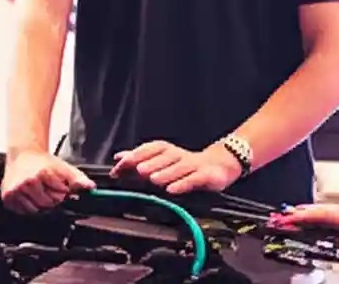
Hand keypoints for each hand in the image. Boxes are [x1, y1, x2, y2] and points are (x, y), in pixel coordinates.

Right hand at [1, 149, 93, 213]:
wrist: (24, 154)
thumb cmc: (43, 161)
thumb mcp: (63, 167)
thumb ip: (78, 178)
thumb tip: (90, 187)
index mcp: (43, 174)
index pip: (59, 196)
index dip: (62, 192)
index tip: (60, 187)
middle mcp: (28, 182)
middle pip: (47, 204)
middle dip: (52, 199)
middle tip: (49, 190)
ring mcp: (16, 190)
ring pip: (34, 209)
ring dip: (40, 204)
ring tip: (40, 192)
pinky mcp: (8, 196)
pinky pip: (22, 211)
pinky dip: (27, 206)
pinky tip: (30, 196)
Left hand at [109, 140, 242, 194]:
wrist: (220, 165)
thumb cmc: (186, 166)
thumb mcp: (164, 161)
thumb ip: (141, 160)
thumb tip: (118, 157)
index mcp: (169, 151)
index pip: (152, 148)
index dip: (137, 154)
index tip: (121, 164)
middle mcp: (181, 156)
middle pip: (166, 156)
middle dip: (151, 162)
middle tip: (138, 170)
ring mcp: (195, 165)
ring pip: (180, 166)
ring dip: (166, 172)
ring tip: (153, 179)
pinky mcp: (208, 176)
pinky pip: (195, 179)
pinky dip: (183, 184)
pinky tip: (172, 190)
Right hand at [276, 203, 338, 262]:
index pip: (323, 214)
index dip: (306, 216)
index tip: (291, 217)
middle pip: (319, 210)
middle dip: (300, 212)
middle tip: (282, 216)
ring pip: (323, 211)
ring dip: (306, 212)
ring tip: (290, 215)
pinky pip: (328, 215)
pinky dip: (316, 215)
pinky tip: (312, 218)